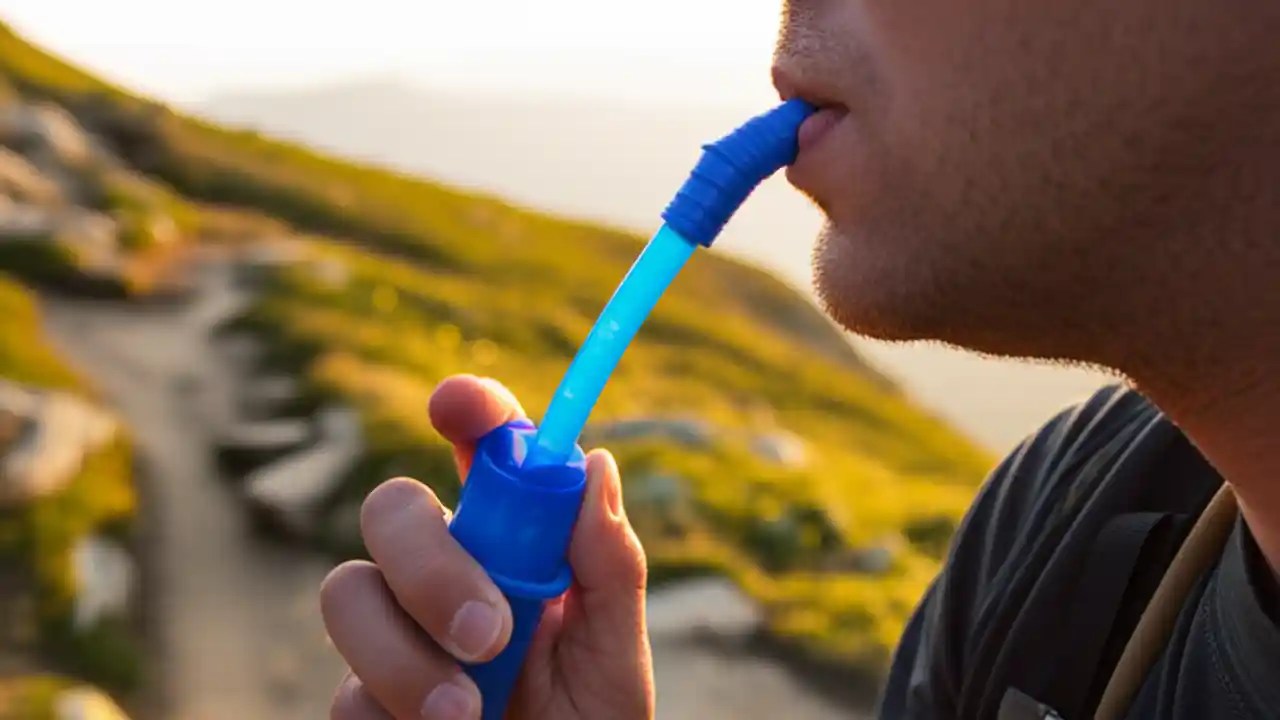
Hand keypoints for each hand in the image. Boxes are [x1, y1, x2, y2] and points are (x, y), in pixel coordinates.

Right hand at [321, 375, 654, 718]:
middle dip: (431, 561)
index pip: (483, 453)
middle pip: (392, 508)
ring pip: (346, 591)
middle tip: (491, 632)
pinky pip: (342, 688)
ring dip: (405, 654)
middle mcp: (445, 574)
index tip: (457, 405)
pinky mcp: (360, 699)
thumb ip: (608, 569)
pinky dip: (391, 714)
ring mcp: (393, 634)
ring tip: (468, 714)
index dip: (469, 410)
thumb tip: (597, 464)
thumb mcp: (617, 655)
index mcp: (515, 545)